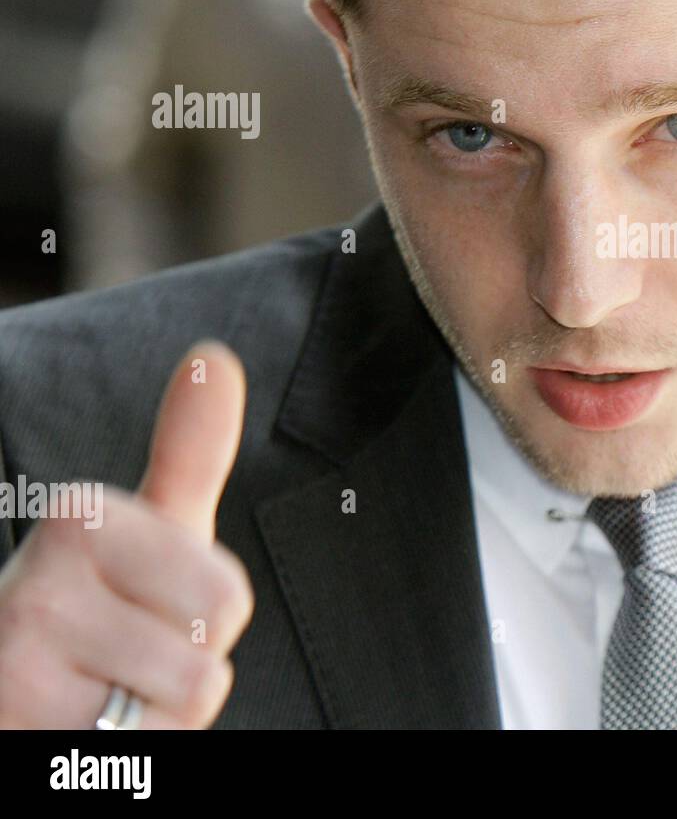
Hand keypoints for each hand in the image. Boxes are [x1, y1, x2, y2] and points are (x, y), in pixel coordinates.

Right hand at [0, 340, 254, 728]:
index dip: (208, 618)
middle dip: (185, 666)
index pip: (226, 597)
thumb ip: (189, 451)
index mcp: (82, 519)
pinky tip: (76, 729)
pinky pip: (139, 748)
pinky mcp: (15, 717)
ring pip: (178, 701)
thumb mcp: (149, 529)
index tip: (148, 605)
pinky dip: (128, 750)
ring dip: (153, 714)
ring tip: (99, 691)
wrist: (10, 696)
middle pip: (209, 649)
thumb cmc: (94, 615)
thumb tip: (216, 354)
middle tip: (125, 655)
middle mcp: (37, 578)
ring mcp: (18, 655)